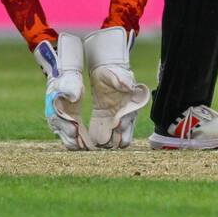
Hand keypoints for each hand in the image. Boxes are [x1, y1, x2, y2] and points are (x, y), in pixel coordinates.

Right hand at [35, 36, 89, 149]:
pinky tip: (87, 145)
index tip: (76, 133)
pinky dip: (78, 138)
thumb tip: (75, 96)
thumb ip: (71, 88)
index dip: (67, 126)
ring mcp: (60, 119)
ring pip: (66, 134)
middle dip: (71, 139)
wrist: (62, 76)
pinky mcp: (68, 120)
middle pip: (62, 130)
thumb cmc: (66, 77)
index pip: (60, 119)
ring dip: (75, 142)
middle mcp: (55, 114)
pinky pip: (72, 132)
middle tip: (82, 147)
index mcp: (54, 105)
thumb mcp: (69, 80)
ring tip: (86, 149)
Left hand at [84, 27, 149, 148]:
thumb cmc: (112, 70)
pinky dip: (96, 138)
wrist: (104, 69)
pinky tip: (88, 143)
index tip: (113, 134)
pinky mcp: (103, 117)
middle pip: (122, 134)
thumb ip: (122, 80)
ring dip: (105, 143)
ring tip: (94, 148)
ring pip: (112, 136)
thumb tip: (129, 86)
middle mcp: (124, 114)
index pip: (128, 120)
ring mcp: (114, 117)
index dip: (122, 128)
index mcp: (129, 104)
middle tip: (103, 146)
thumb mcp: (115, 73)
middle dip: (114, 141)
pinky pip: (101, 131)